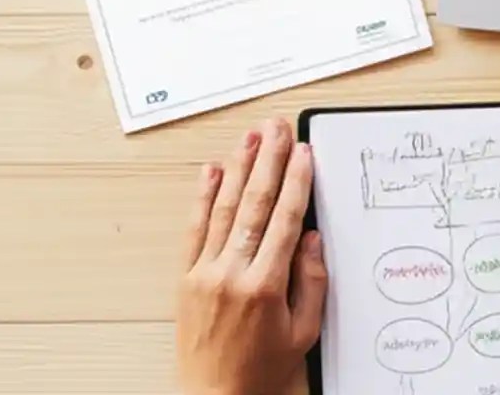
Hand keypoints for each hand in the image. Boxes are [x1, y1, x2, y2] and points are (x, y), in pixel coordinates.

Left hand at [177, 118, 327, 394]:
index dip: (297, 183)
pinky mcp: (186, 278)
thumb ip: (311, 282)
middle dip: (269, 161)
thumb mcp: (304, 332)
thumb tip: (313, 238)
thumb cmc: (260, 370)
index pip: (285, 221)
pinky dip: (203, 197)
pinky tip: (212, 172)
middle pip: (255, 204)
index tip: (304, 154)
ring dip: (239, 168)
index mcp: (264, 286)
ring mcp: (204, 272)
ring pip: (224, 209)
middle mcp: (231, 273)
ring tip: (250, 138)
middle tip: (277, 130)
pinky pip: (195, 229)